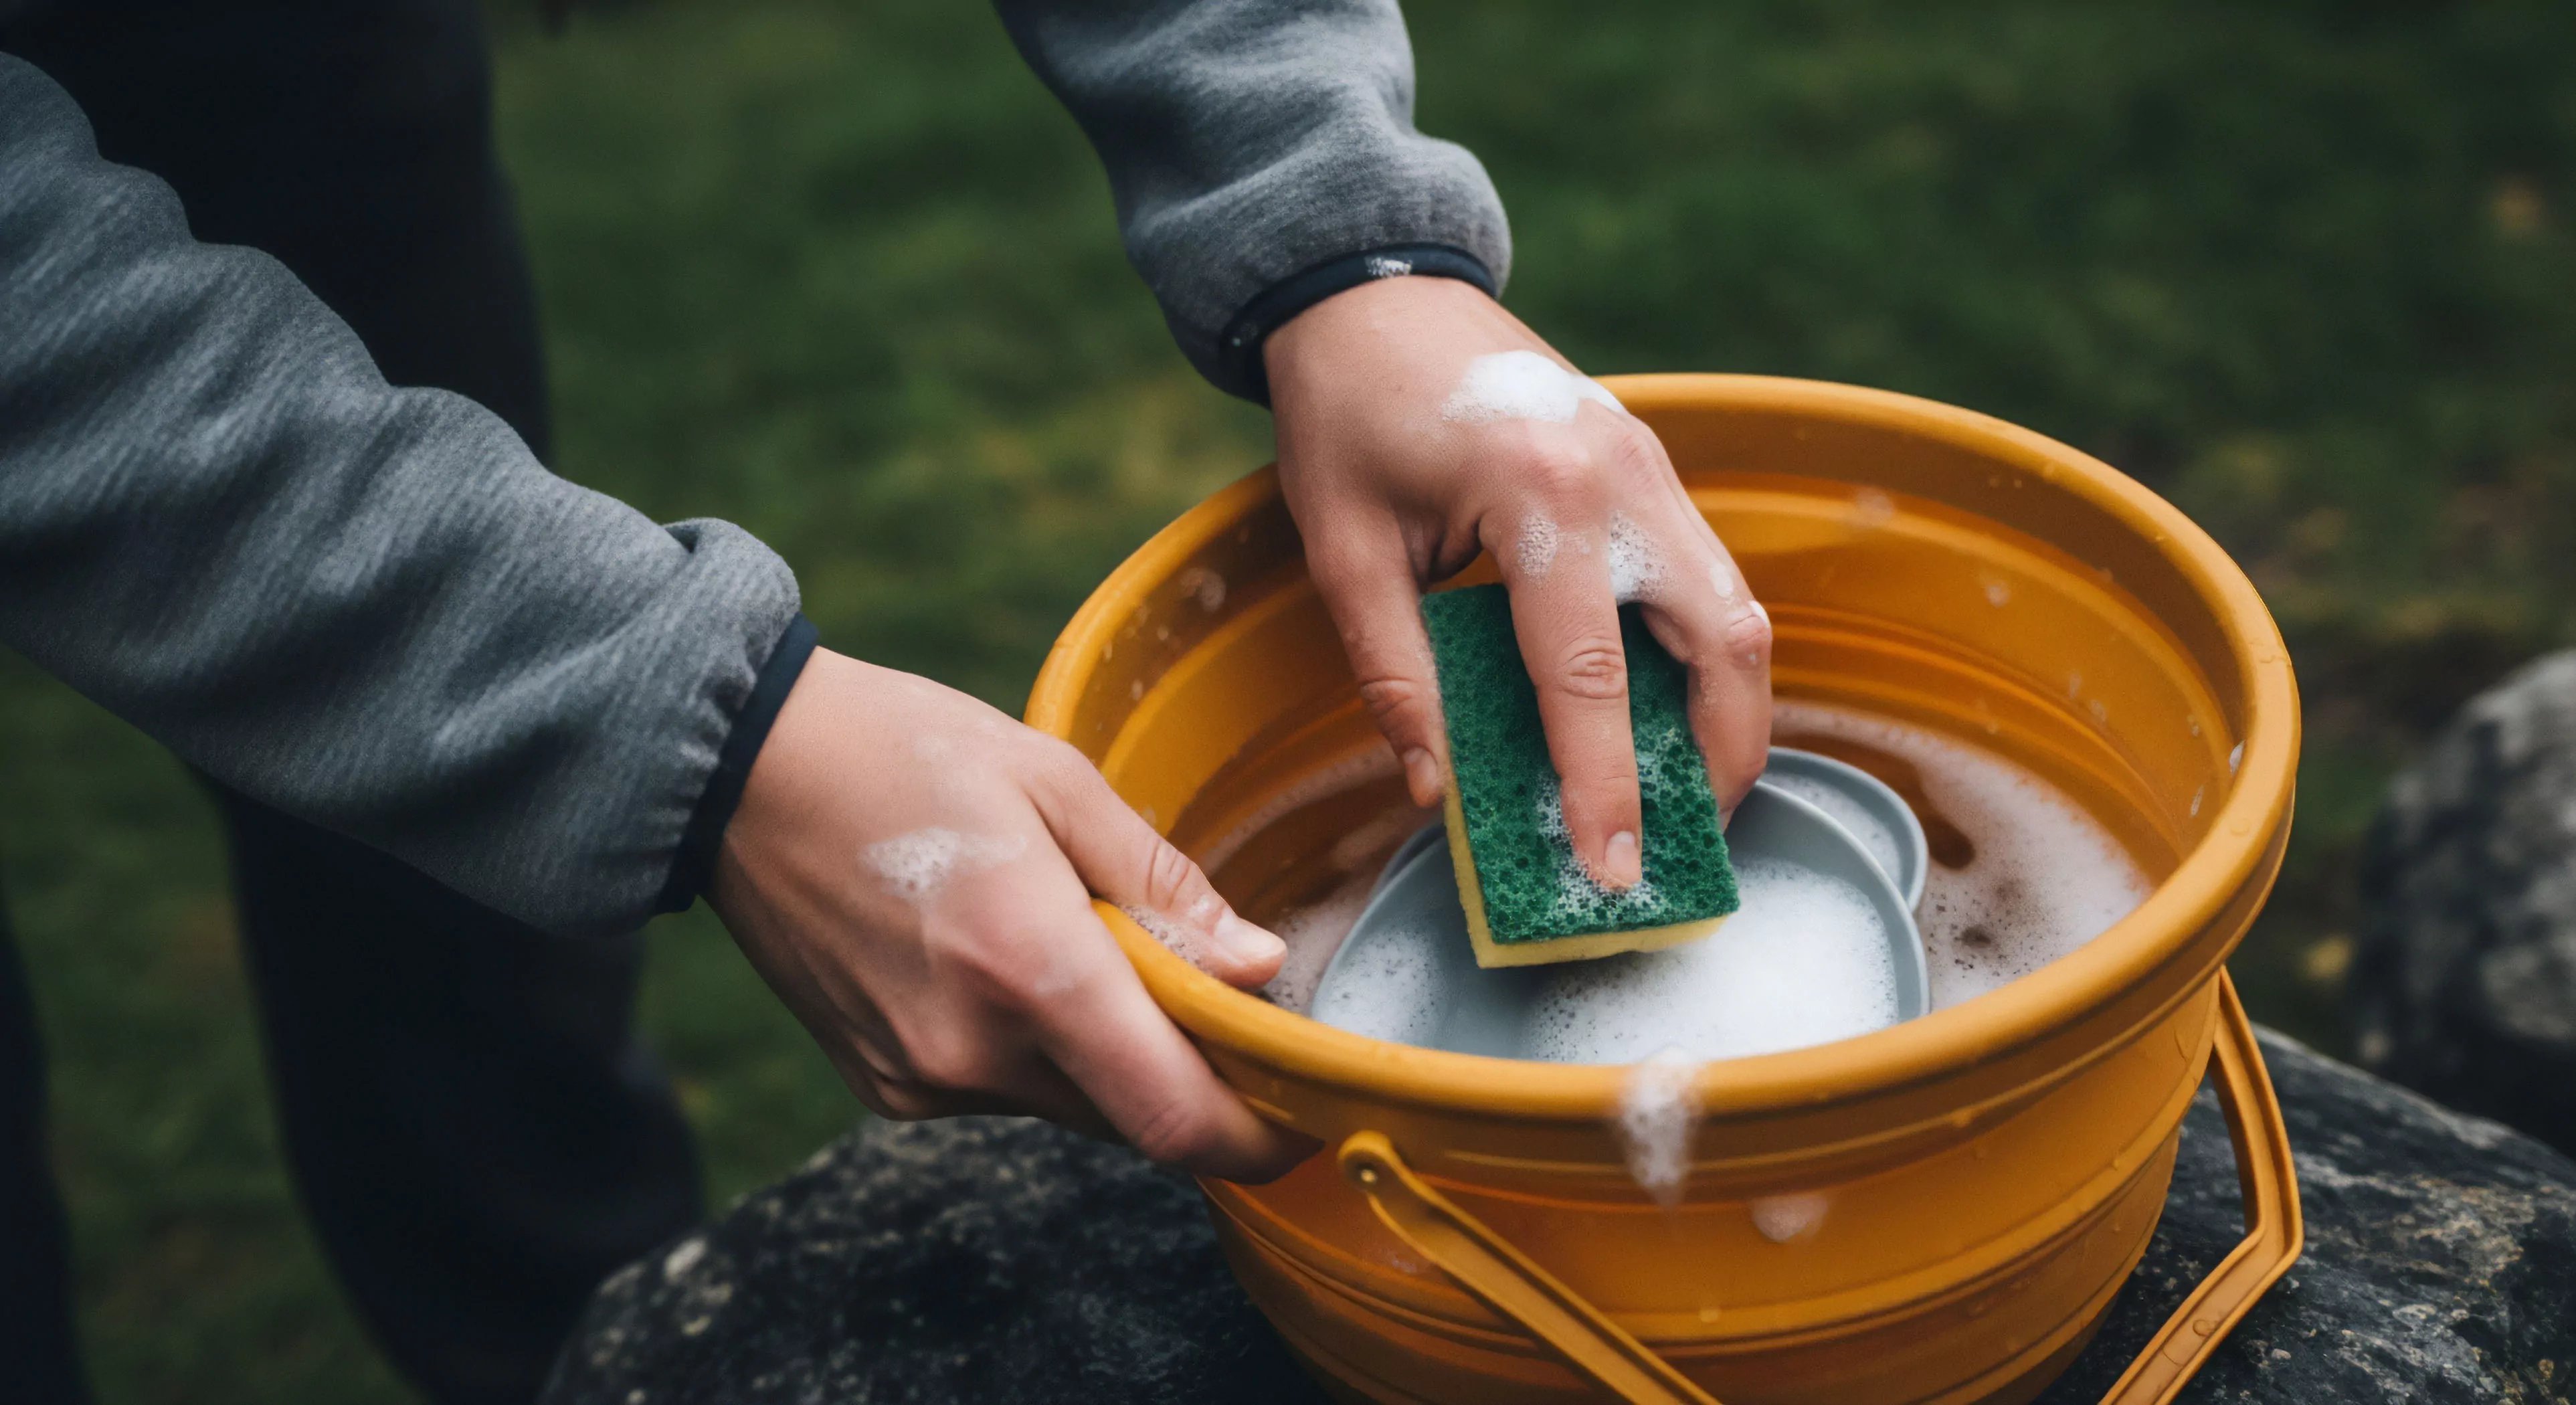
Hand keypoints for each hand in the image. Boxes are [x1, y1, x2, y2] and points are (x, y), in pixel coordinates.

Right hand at [708, 647, 1315, 1182]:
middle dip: (1192, 1080)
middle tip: (1217, 1002)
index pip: (1175, 1117)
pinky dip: (1039, 1052)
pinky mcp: (885, 1086)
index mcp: (1029, 967)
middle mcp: (973, 1049)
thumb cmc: (902, 752)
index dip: (1256, 1138)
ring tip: (1088, 947)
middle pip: (1133, 1120)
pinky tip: (1009, 962)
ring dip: (1111, 1058)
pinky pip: (1003, 1094)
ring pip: (1072, 1109)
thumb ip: (1165, 886)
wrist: (736, 770)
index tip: (1301, 1114)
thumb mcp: (1056, 783)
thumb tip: (1261, 965)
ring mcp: (920, 1078)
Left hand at [1264, 275, 1771, 887]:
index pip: (1590, 676)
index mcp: (1539, 494)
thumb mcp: (1343, 550)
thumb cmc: (1345, 412)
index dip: (1606, 785)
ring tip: (1689, 795)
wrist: (1372, 289)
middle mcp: (1621, 477)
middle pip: (1720, 641)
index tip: (1612, 871)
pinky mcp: (1649, 463)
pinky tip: (1668, 712)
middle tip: (1686, 846)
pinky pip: (1705, 574)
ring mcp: (1650, 464)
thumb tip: (1435, 790)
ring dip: (1728, 709)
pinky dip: (1702, 654)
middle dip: (1720, 757)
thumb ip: (1393, 675)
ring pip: (1735, 608)